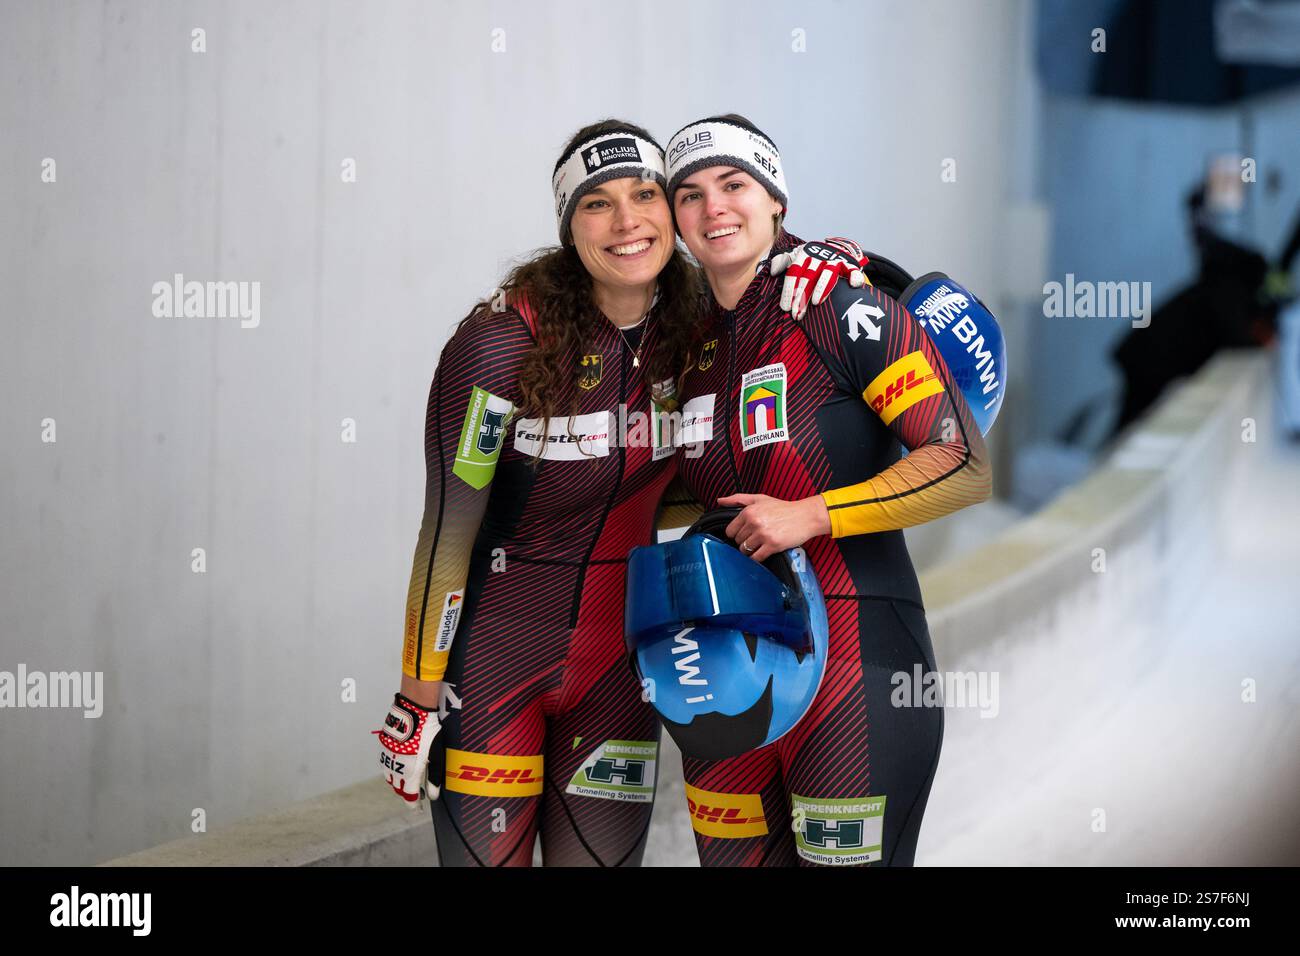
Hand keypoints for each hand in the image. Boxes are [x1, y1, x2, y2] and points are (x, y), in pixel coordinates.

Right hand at [374, 692, 441, 803]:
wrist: (411, 713)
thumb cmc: (427, 733)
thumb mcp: (436, 756)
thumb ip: (435, 777)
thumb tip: (433, 795)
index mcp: (410, 773)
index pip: (410, 796)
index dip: (414, 805)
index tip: (418, 809)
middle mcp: (395, 769)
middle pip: (399, 789)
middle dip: (408, 793)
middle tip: (420, 792)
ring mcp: (387, 759)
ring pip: (390, 778)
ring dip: (399, 782)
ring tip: (411, 778)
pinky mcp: (383, 749)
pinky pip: (386, 766)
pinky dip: (393, 770)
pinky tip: (402, 764)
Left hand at [717, 493, 831, 562]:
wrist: (806, 516)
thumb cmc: (784, 508)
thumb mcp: (760, 499)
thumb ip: (737, 499)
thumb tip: (720, 501)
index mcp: (749, 511)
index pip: (730, 530)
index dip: (736, 534)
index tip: (745, 534)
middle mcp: (754, 522)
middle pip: (737, 541)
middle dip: (745, 541)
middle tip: (756, 538)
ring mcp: (763, 534)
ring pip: (745, 550)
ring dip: (751, 551)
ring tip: (760, 545)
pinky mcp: (772, 545)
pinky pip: (756, 557)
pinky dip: (758, 558)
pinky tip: (764, 552)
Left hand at [770, 238, 867, 319]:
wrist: (834, 248)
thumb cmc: (811, 258)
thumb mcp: (795, 256)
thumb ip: (782, 262)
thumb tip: (772, 271)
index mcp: (804, 254)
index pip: (794, 272)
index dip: (789, 290)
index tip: (786, 308)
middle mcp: (819, 256)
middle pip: (809, 277)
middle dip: (802, 296)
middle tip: (797, 314)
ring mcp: (835, 259)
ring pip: (828, 273)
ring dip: (822, 288)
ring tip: (816, 303)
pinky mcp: (849, 264)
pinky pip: (853, 270)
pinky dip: (854, 276)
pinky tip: (852, 285)